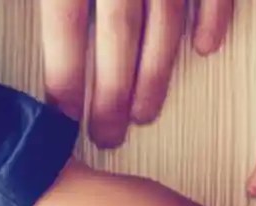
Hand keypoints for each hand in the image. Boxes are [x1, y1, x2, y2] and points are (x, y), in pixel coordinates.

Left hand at [41, 0, 237, 146]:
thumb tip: (43, 17)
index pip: (66, 26)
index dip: (66, 76)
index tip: (64, 115)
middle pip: (118, 37)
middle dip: (113, 94)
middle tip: (107, 137)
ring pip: (165, 23)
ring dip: (156, 73)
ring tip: (143, 113)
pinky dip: (212, 20)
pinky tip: (204, 48)